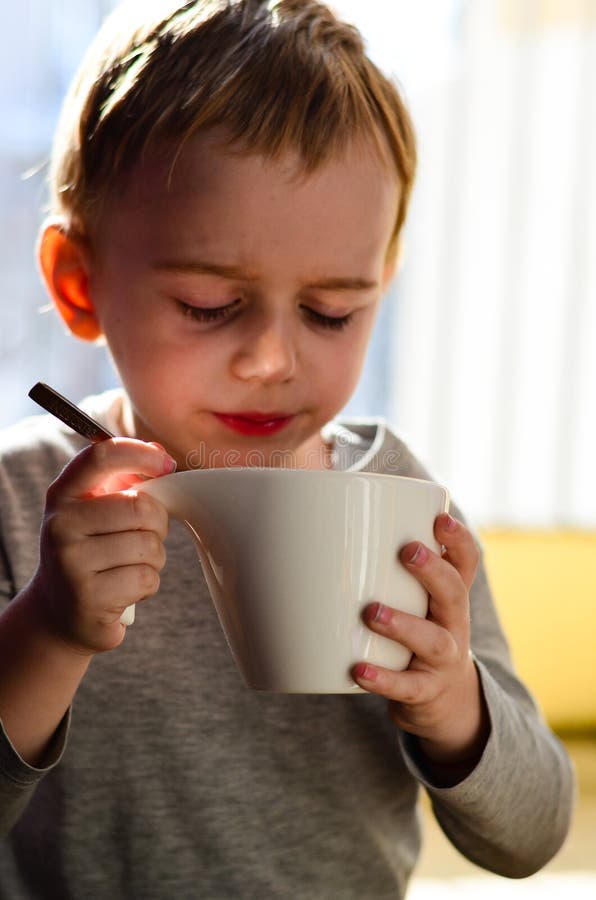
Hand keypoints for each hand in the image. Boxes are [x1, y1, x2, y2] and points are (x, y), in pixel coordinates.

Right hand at [31, 438, 173, 654]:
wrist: (59, 612)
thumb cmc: (91, 551)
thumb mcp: (97, 511)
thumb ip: (126, 480)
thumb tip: (160, 453)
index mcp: (63, 496)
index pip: (101, 458)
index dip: (141, 455)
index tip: (167, 465)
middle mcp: (61, 525)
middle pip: (140, 507)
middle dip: (158, 523)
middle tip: (145, 537)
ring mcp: (71, 563)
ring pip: (149, 546)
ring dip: (154, 558)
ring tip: (130, 566)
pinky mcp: (89, 598)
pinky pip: (147, 578)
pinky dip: (148, 584)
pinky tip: (125, 589)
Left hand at [353, 513, 488, 774]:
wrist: (443, 700)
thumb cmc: (417, 631)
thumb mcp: (417, 601)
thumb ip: (388, 568)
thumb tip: (325, 525)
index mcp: (450, 595)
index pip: (465, 562)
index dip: (459, 540)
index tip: (441, 518)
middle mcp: (453, 623)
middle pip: (454, 593)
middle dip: (433, 571)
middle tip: (408, 551)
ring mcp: (443, 659)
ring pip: (432, 640)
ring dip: (403, 624)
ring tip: (371, 612)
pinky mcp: (425, 691)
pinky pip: (407, 687)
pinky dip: (383, 679)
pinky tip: (357, 670)